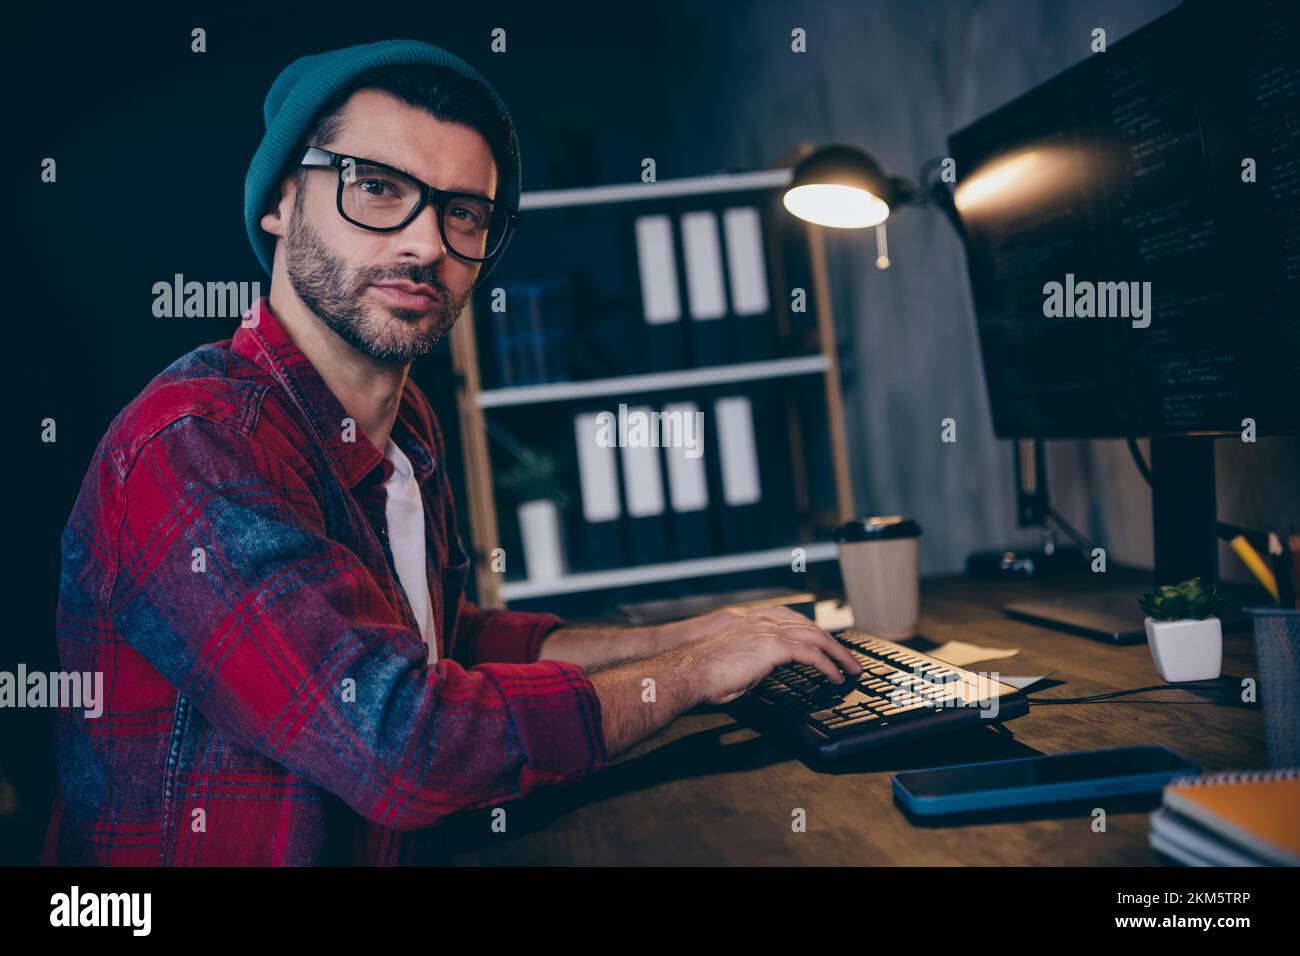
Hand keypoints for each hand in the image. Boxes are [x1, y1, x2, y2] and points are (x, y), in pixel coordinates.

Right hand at [671, 607, 861, 705]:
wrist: (690, 672)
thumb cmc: (705, 672)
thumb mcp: (735, 660)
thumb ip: (755, 658)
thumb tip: (766, 670)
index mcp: (752, 620)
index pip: (795, 620)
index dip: (815, 632)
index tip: (828, 645)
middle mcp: (763, 620)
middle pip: (810, 627)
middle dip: (834, 644)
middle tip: (849, 660)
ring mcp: (769, 631)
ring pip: (817, 638)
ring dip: (838, 655)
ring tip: (851, 669)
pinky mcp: (773, 646)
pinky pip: (811, 654)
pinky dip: (828, 666)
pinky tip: (835, 677)